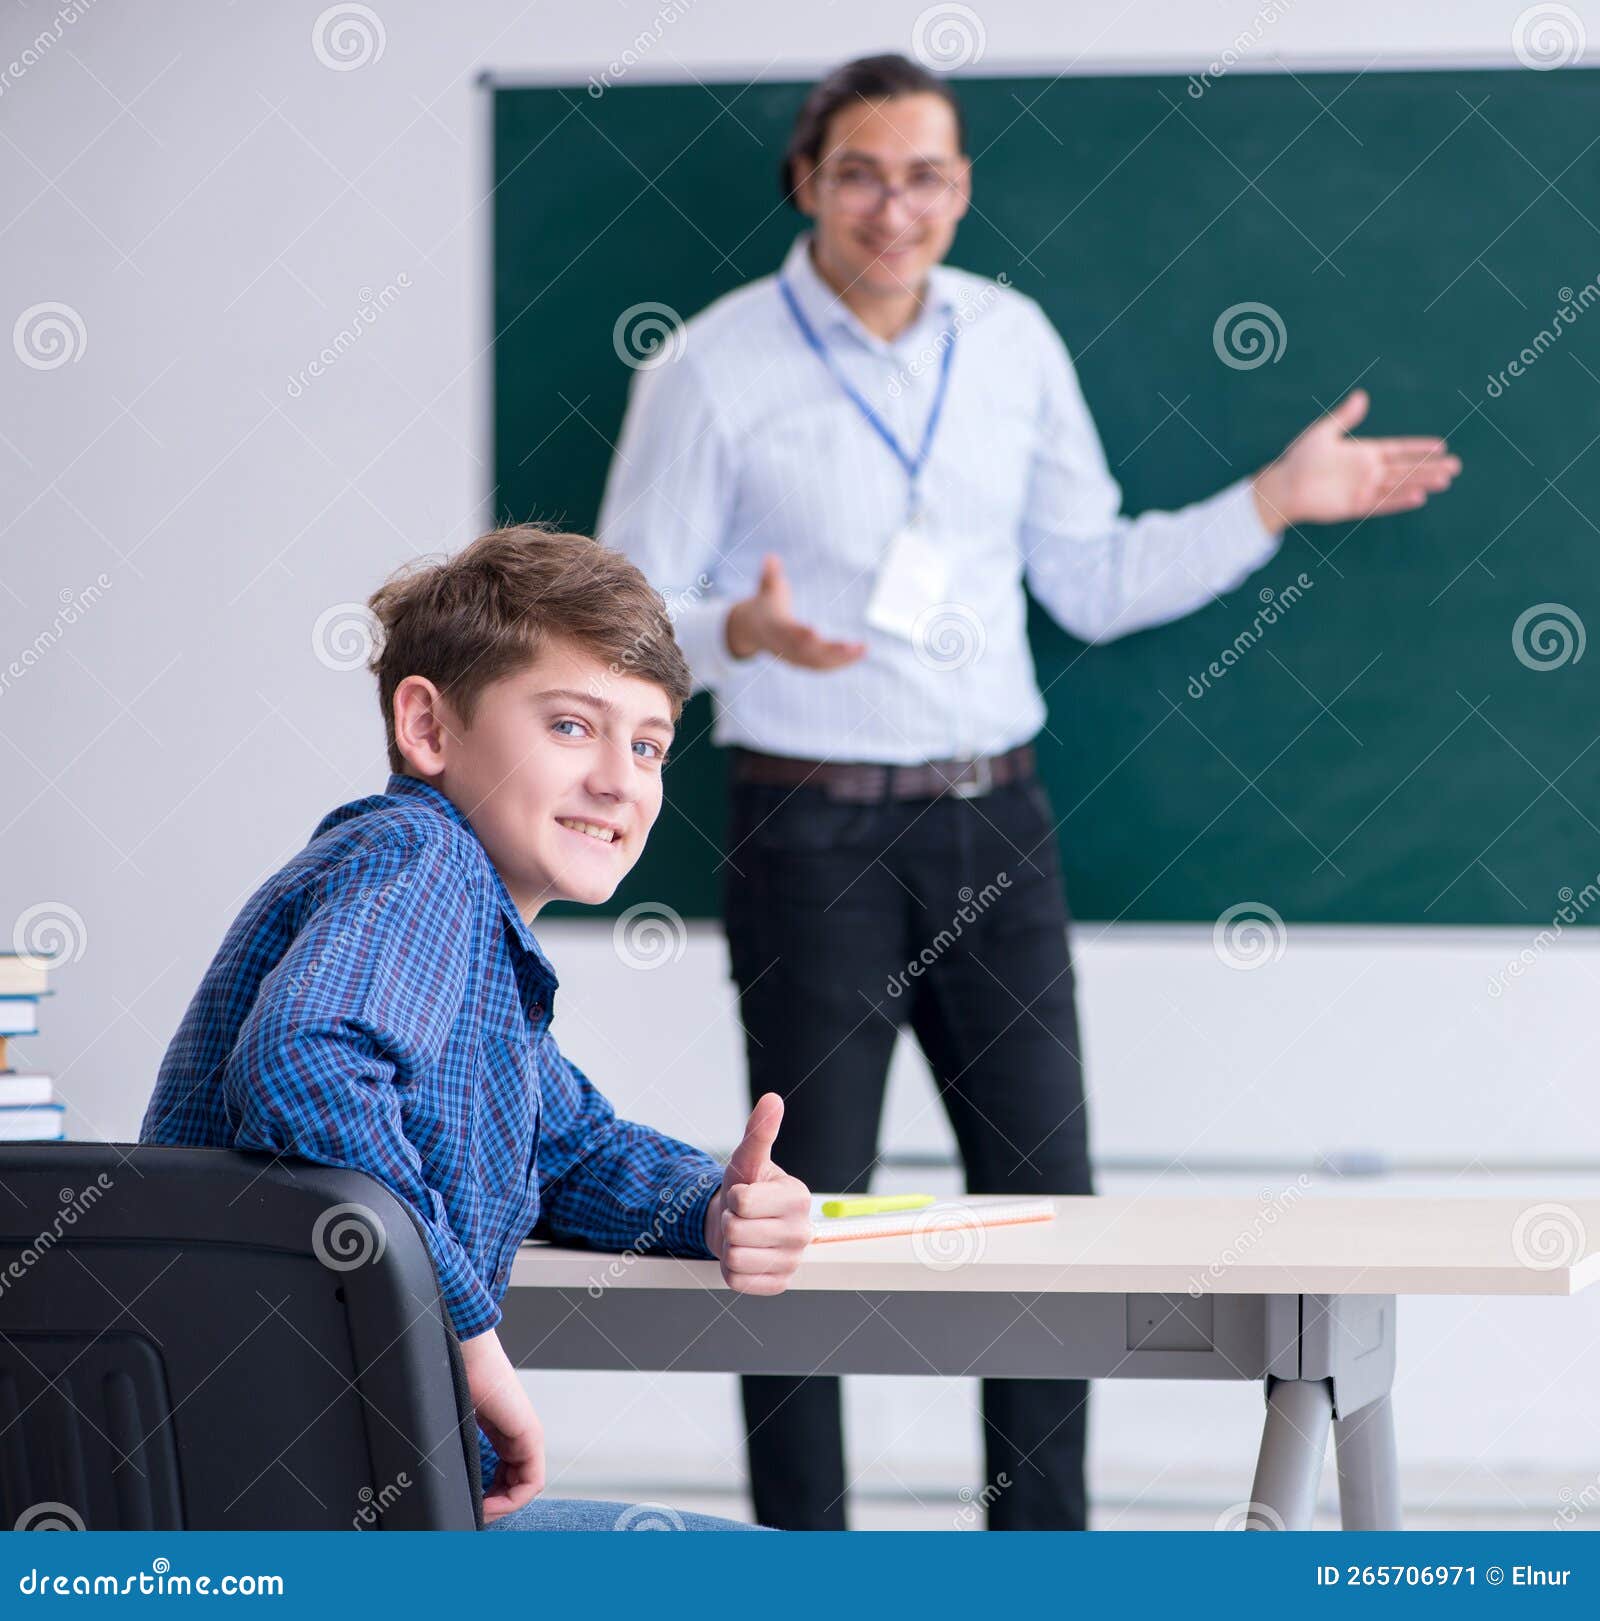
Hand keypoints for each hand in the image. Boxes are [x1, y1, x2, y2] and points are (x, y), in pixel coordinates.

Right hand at [459, 1327, 545, 1523]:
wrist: (463, 1348)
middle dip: (493, 1505)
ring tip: (477, 1512)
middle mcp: (515, 1433)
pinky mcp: (530, 1434)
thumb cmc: (451, 1376)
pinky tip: (488, 1504)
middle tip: (471, 1515)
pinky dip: (513, 1499)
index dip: (485, 1498)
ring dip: (502, 1505)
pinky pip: (532, 1480)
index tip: (464, 1507)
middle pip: (513, 1483)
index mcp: (498, 1430)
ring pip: (524, 1485)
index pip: (501, 1476)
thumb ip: (451, 1448)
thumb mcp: (450, 1424)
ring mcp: (526, 1433)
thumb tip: (429, 1479)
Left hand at [704, 1092, 811, 1295]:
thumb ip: (759, 1131)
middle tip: (741, 1216)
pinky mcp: (779, 1284)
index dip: (734, 1197)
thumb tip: (772, 1099)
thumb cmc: (746, 1186)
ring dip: (729, 1246)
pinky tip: (745, 1255)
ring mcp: (793, 1261)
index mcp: (800, 1197)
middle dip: (729, 1221)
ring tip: (742, 1234)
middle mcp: (803, 1232)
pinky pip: (738, 1282)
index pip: (743, 1202)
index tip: (745, 1194)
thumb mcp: (747, 1158)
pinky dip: (732, 1270)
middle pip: (737, 1232)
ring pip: (735, 1259)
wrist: (740, 1221)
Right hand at [725, 554, 866, 669]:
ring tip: (863, 649)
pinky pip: (824, 665)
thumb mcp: (766, 589)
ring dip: (842, 658)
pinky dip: (842, 661)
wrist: (752, 630)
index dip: (800, 633)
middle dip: (830, 651)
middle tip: (851, 646)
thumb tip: (770, 557)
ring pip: (818, 662)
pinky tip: (860, 652)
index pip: (788, 633)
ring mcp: (794, 657)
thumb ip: (770, 575)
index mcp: (775, 629)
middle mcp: (785, 647)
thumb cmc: (766, 604)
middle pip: (807, 653)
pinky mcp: (804, 662)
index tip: (814, 632)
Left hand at [1252, 389, 1460, 533]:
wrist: (1283, 486)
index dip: (1419, 448)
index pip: (1399, 450)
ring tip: (1445, 480)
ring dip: (1421, 482)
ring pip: (1399, 486)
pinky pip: (1382, 504)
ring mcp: (1363, 490)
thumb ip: (1345, 417)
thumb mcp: (1324, 433)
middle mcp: (1368, 472)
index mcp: (1364, 453)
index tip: (1442, 446)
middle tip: (1456, 466)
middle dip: (1430, 467)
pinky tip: (1419, 497)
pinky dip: (1399, 501)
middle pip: (1406, 469)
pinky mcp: (1355, 506)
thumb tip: (1363, 396)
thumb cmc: (1300, 458)